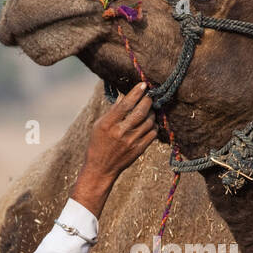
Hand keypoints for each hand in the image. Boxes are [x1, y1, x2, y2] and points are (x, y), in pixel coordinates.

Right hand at [70, 84, 156, 217]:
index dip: (136, 92)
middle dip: (148, 100)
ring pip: (149, 121)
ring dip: (152, 113)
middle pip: (140, 111)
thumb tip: (126, 96)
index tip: (143, 84)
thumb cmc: (98, 143)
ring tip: (149, 109)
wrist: (101, 168)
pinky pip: (153, 133)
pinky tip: (150, 123)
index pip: (126, 104)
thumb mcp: (99, 124)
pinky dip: (154, 125)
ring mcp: (131, 142)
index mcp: (108, 124)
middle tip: (149, 96)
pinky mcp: (139, 150)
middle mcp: (121, 132)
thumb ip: (113, 111)